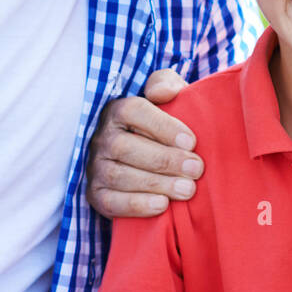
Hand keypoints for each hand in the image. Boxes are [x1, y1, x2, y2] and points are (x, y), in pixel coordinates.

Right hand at [87, 68, 201, 218]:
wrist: (149, 160)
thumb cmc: (162, 126)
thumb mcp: (167, 98)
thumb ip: (167, 85)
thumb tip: (162, 93)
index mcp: (117, 110)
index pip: (134, 111)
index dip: (163, 126)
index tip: (192, 142)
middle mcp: (101, 137)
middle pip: (126, 146)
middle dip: (165, 160)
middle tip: (196, 170)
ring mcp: (95, 167)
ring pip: (119, 176)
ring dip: (156, 184)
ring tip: (187, 190)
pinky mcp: (95, 194)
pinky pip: (110, 202)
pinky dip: (136, 205)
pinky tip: (162, 206)